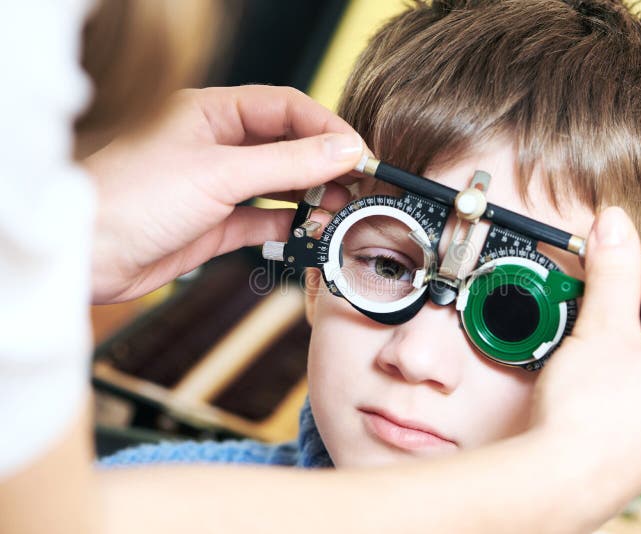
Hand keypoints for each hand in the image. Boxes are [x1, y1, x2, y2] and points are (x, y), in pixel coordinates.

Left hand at [83, 85, 362, 303]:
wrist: (85, 255)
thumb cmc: (130, 197)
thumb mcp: (220, 172)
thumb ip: (288, 163)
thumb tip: (343, 149)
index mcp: (211, 112)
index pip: (285, 108)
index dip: (326, 127)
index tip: (358, 152)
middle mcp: (217, 145)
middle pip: (287, 146)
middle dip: (324, 164)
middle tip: (358, 184)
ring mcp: (217, 186)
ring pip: (280, 184)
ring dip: (311, 196)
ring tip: (339, 209)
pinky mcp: (215, 224)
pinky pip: (264, 219)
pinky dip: (289, 226)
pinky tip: (308, 230)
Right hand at [531, 207, 640, 523]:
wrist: (557, 481)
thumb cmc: (587, 415)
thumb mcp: (600, 326)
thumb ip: (611, 270)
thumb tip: (616, 225)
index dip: (640, 264)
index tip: (606, 255)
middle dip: (622, 302)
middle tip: (584, 292)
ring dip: (613, 339)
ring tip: (575, 332)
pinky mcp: (639, 447)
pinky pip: (631, 395)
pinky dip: (608, 374)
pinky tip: (577, 375)